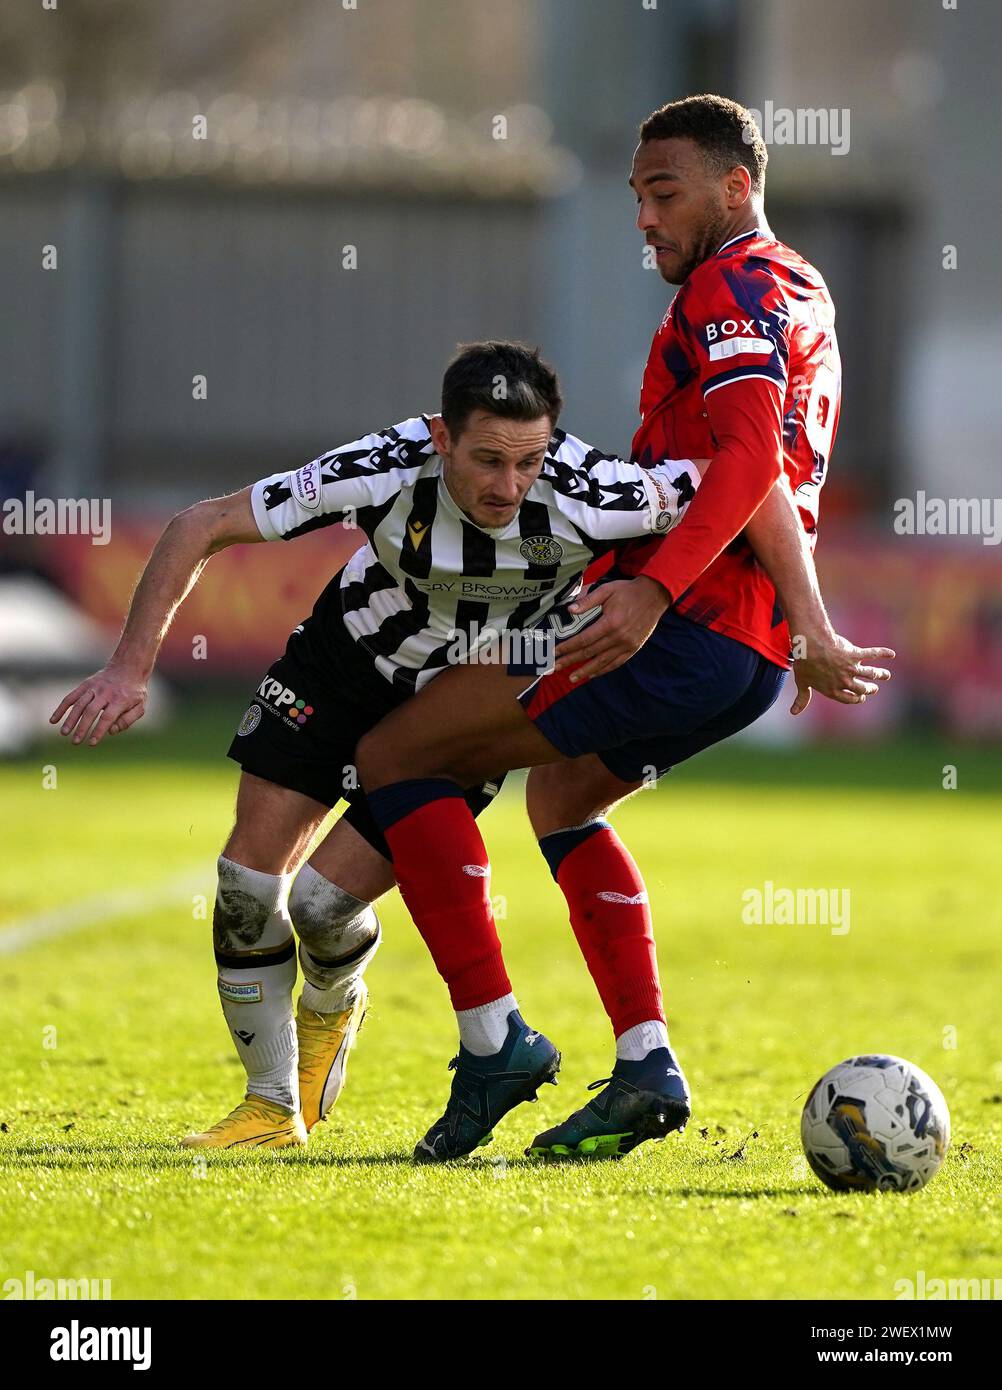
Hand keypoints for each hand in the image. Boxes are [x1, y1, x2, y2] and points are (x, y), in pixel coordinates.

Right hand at [49, 664, 149, 745]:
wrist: (128, 667)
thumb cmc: (135, 691)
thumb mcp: (140, 706)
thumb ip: (128, 720)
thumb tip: (111, 731)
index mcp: (120, 700)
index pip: (107, 717)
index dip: (99, 731)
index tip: (92, 743)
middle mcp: (105, 693)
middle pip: (91, 711)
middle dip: (82, 727)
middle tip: (76, 742)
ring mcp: (94, 688)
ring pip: (79, 704)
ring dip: (70, 719)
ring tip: (64, 733)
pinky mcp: (86, 684)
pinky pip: (71, 696)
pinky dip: (62, 708)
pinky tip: (54, 720)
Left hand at [553, 576, 670, 681]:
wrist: (654, 595)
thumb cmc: (629, 591)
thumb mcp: (607, 590)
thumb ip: (588, 600)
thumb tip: (570, 609)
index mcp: (610, 623)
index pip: (584, 639)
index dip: (568, 647)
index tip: (555, 652)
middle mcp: (618, 637)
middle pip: (589, 653)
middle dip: (571, 661)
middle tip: (556, 667)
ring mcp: (627, 645)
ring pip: (602, 662)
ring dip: (585, 671)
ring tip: (572, 678)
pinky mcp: (633, 648)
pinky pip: (616, 663)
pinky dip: (603, 670)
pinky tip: (592, 674)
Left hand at [790, 630, 894, 714]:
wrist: (810, 646)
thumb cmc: (805, 664)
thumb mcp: (802, 683)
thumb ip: (802, 699)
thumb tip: (793, 713)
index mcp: (833, 690)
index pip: (850, 699)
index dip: (857, 699)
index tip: (862, 698)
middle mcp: (844, 681)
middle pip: (862, 688)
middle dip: (870, 689)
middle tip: (873, 688)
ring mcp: (851, 668)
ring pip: (871, 674)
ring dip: (880, 675)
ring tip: (886, 675)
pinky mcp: (855, 655)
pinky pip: (872, 654)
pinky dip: (883, 653)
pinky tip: (891, 654)